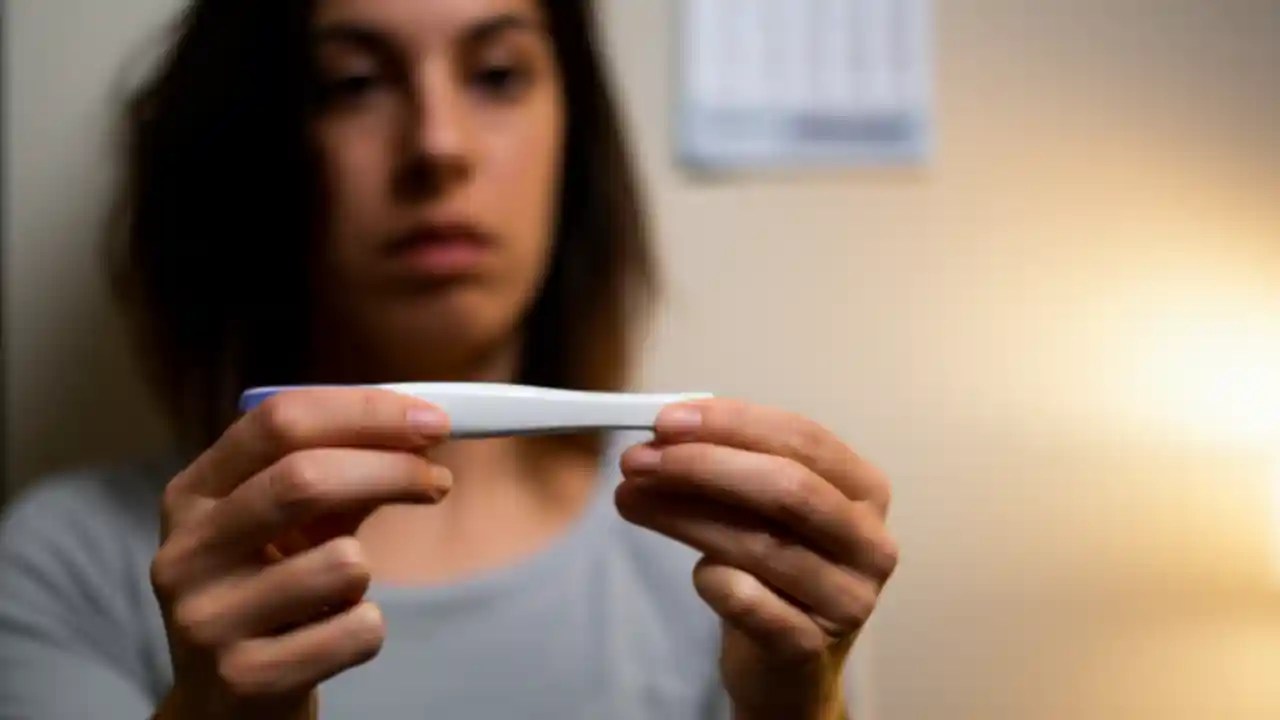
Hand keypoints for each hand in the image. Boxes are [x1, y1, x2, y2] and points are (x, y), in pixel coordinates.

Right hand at [150, 389, 452, 719]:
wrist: (226, 707)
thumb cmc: (272, 593)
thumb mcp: (291, 527)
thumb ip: (341, 474)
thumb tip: (424, 431)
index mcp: (193, 495)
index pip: (279, 421)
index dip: (366, 412)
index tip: (432, 420)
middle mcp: (186, 552)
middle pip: (305, 479)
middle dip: (392, 470)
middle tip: (438, 480)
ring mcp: (207, 619)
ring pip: (342, 564)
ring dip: (368, 573)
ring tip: (340, 593)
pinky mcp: (244, 678)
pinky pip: (356, 630)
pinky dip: (367, 628)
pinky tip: (332, 638)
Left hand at [617, 399, 896, 719]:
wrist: (785, 664)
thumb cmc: (771, 570)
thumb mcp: (757, 509)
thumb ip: (726, 465)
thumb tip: (661, 432)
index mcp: (864, 490)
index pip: (802, 438)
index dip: (732, 423)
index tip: (665, 420)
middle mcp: (869, 543)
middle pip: (785, 488)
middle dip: (703, 466)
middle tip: (637, 461)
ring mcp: (848, 600)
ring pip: (759, 544)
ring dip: (683, 516)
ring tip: (629, 499)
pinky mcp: (811, 649)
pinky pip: (747, 600)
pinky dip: (710, 579)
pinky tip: (695, 572)